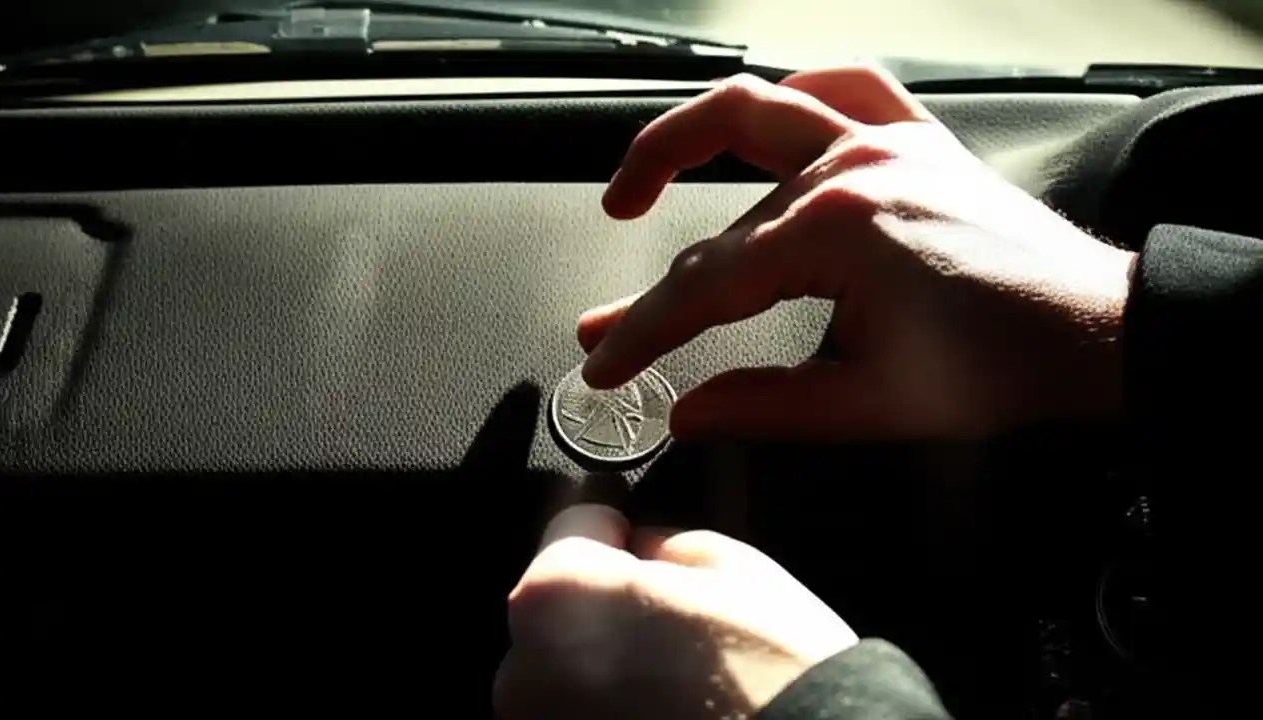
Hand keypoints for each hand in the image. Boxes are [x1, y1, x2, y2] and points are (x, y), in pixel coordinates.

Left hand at [494, 504, 856, 719]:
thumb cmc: (772, 670)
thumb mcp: (729, 564)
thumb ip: (658, 542)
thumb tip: (637, 549)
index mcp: (560, 593)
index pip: (573, 525)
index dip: (616, 531)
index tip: (640, 547)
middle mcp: (524, 667)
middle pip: (558, 608)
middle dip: (604, 606)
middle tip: (669, 626)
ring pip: (563, 670)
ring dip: (602, 664)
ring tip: (671, 680)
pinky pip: (576, 712)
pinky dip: (610, 708)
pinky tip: (663, 711)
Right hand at [578, 67, 1135, 439]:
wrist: (1097, 333)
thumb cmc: (1004, 367)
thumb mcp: (873, 404)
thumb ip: (766, 406)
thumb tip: (687, 411)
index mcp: (835, 233)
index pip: (702, 286)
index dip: (641, 331)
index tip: (604, 363)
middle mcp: (851, 170)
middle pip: (713, 215)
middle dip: (646, 269)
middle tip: (600, 304)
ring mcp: (884, 143)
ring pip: (756, 110)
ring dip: (686, 138)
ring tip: (640, 181)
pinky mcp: (915, 141)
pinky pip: (843, 86)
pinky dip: (794, 96)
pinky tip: (768, 117)